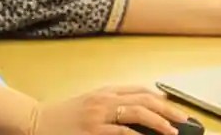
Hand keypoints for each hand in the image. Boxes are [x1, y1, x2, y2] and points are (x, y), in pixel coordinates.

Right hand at [29, 85, 191, 134]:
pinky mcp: (93, 131)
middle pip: (145, 99)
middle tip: (184, 119)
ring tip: (172, 131)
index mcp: (105, 91)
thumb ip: (113, 103)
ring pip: (137, 113)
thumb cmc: (63, 116)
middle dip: (168, 109)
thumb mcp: (90, 103)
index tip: (176, 108)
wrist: (36, 122)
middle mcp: (104, 99)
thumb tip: (140, 109)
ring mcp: (98, 115)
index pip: (141, 90)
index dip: (162, 99)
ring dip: (159, 122)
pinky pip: (122, 133)